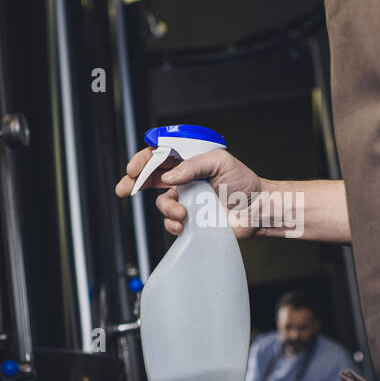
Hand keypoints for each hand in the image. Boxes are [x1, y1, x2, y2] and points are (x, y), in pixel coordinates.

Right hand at [115, 146, 264, 239]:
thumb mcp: (220, 162)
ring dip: (167, 208)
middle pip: (149, 178)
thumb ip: (193, 166)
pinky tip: (184, 224)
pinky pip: (170, 223)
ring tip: (183, 213)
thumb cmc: (242, 182)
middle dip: (133, 183)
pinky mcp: (189, 221)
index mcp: (188, 161)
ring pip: (162, 203)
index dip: (143, 161)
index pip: (158, 156)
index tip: (134, 170)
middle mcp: (183, 180)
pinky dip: (173, 224)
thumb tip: (169, 176)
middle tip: (123, 189)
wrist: (256, 210)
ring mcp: (185, 200)